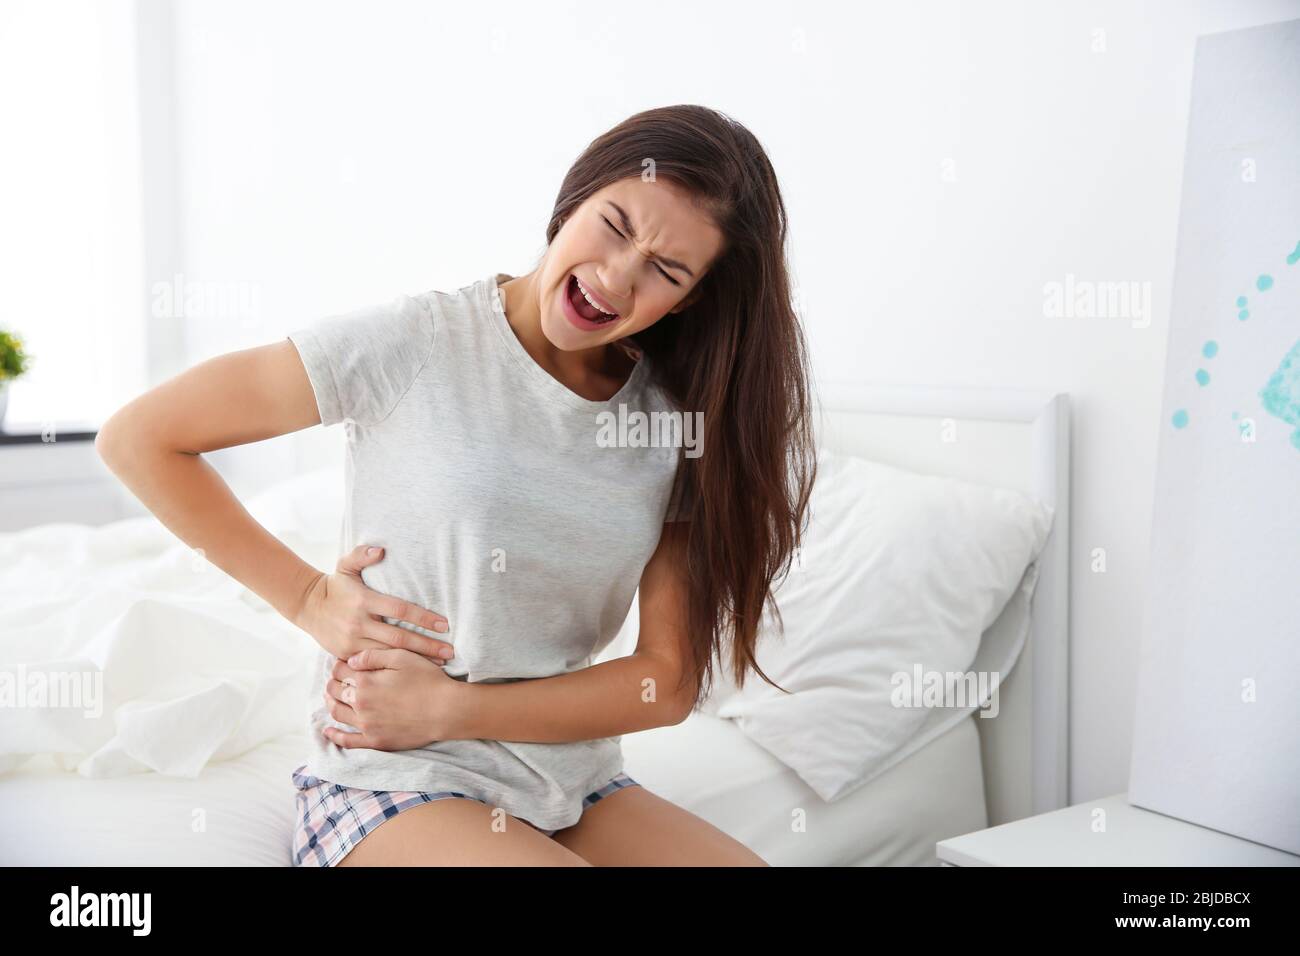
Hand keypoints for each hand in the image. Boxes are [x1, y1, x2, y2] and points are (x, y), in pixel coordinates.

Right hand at [293, 544, 454, 665]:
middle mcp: (359, 623)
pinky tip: (412, 671)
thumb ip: (362, 555)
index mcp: (364, 600)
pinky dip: (393, 667)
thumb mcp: (344, 565)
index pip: (400, 610)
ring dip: (415, 660)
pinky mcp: (348, 654)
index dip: (424, 618)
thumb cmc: (335, 585)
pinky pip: (374, 663)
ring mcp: (353, 641)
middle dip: (427, 646)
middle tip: (450, 651)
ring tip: (439, 664)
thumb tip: (381, 551)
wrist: (308, 607)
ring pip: (389, 655)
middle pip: (400, 638)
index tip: (445, 625)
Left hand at [322, 647, 464, 750]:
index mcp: (365, 681)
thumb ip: (373, 656)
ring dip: (331, 702)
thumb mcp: (402, 657)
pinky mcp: (375, 741)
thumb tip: (351, 661)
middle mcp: (360, 704)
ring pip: (337, 713)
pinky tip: (328, 731)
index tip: (344, 662)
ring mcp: (366, 725)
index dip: (340, 664)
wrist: (446, 711)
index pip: (340, 670)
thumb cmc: (428, 680)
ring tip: (332, 697)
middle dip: (333, 681)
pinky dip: (334, 736)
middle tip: (337, 678)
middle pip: (335, 691)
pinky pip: (347, 741)